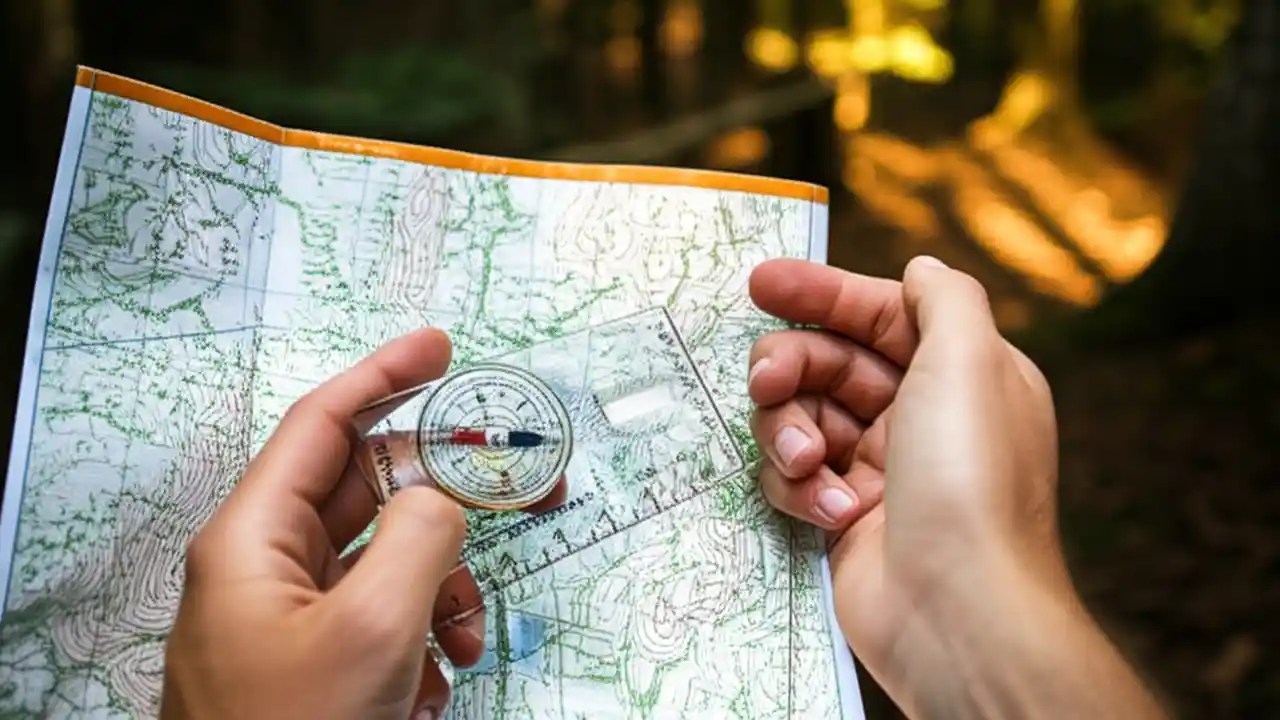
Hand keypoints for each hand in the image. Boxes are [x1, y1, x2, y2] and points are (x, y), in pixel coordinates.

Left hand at [161, 328, 482, 719]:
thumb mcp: (374, 627)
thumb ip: (422, 537)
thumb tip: (443, 499)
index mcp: (253, 539)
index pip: (322, 424)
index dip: (382, 374)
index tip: (439, 345)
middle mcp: (266, 567)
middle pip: (367, 495)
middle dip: (445, 495)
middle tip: (518, 481)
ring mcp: (290, 618)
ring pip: (387, 562)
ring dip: (442, 588)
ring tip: (465, 640)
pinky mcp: (314, 662)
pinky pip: (381, 618)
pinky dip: (422, 636)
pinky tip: (434, 683)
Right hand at [748, 257, 1163, 717]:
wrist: (955, 610)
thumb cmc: (968, 480)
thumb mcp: (970, 361)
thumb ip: (944, 297)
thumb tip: (919, 268)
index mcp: (960, 373)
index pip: (880, 314)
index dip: (821, 293)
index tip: (761, 283)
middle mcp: (921, 416)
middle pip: (827, 362)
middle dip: (789, 366)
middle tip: (766, 382)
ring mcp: (880, 468)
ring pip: (799, 418)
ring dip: (790, 432)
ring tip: (806, 461)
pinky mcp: (843, 515)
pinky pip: (795, 477)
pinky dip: (801, 488)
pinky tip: (830, 511)